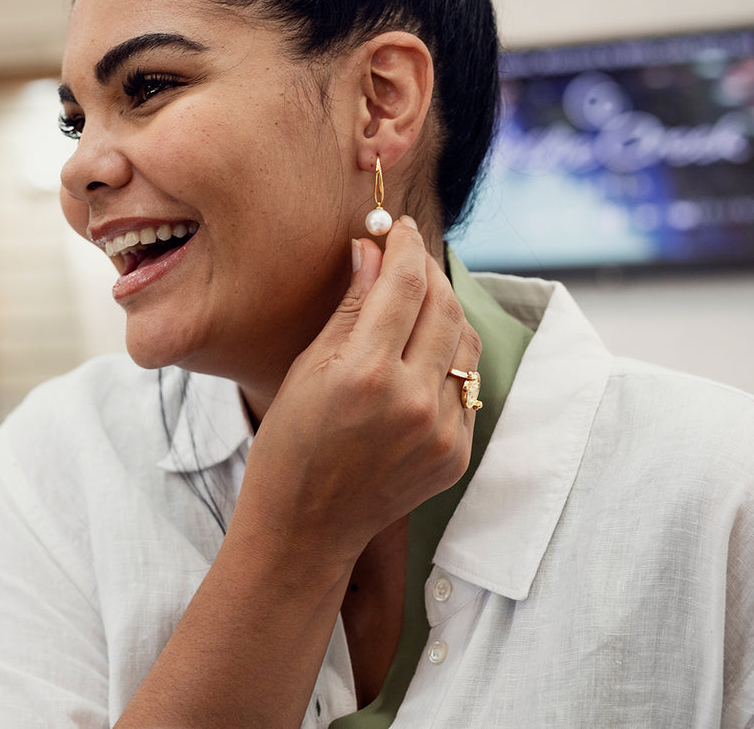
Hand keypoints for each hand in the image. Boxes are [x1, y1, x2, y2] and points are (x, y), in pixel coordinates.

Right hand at [236, 216, 480, 571]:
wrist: (305, 526)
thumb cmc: (289, 443)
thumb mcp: (307, 368)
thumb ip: (349, 308)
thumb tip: (371, 250)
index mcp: (366, 375)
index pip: (405, 284)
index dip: (405, 246)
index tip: (398, 228)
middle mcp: (413, 402)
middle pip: (444, 306)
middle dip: (428, 271)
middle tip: (407, 256)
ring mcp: (442, 431)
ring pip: (464, 343)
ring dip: (443, 312)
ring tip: (414, 303)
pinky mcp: (457, 453)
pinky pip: (465, 385)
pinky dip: (446, 359)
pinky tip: (417, 357)